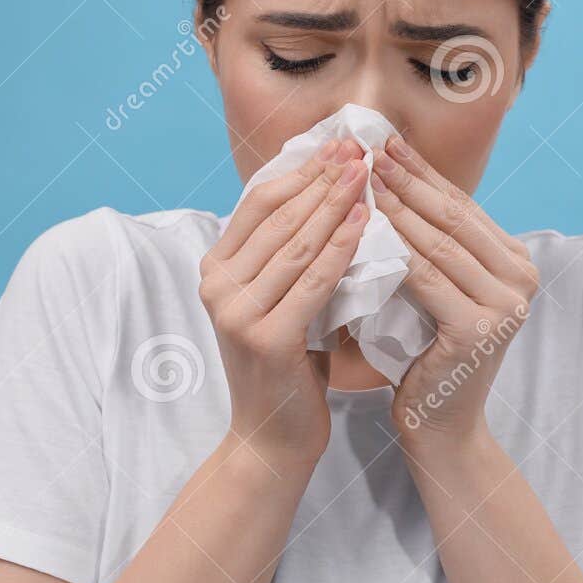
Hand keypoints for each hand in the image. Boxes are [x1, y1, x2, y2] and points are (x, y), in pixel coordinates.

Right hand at [199, 139, 368, 468]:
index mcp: (215, 269)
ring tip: (367, 172)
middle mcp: (216, 285)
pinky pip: (312, 281)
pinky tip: (367, 222)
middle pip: (277, 215)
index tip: (339, 143)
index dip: (300, 169)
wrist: (273, 439)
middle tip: (359, 146)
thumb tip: (333, 190)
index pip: (259, 201)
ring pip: (296, 242)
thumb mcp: (282, 299)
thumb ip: (291, 254)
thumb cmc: (288, 366)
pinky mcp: (265, 338)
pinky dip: (342, 246)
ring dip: (335, 201)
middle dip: (322, 176)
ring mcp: (235, 312)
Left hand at [368, 134, 539, 440]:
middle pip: (452, 217)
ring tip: (360, 180)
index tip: (383, 141)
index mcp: (514, 261)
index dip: (421, 171)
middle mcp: (521, 277)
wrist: (439, 425)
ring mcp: (507, 304)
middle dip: (407, 180)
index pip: (461, 205)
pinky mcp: (481, 328)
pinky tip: (362, 230)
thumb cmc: (424, 354)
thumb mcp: (432, 288)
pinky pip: (426, 278)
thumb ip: (427, 243)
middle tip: (368, 150)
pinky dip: (391, 251)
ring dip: (396, 207)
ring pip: (438, 243)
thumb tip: (388, 176)